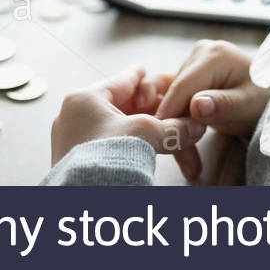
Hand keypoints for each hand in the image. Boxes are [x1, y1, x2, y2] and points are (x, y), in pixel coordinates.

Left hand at [50, 66, 205, 165]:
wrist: (82, 199)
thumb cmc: (103, 159)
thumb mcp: (146, 133)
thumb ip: (174, 127)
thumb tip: (194, 127)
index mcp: (85, 100)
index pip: (121, 80)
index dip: (139, 76)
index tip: (145, 70)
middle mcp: (75, 117)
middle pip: (123, 106)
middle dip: (150, 111)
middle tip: (168, 109)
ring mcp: (74, 140)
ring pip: (119, 128)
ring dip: (143, 132)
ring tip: (164, 135)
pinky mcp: (78, 160)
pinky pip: (110, 144)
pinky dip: (131, 145)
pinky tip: (144, 150)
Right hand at [154, 39, 269, 181]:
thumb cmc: (265, 98)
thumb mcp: (250, 104)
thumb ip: (224, 105)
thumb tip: (195, 105)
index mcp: (213, 55)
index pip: (180, 89)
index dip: (171, 119)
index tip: (170, 146)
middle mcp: (198, 54)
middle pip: (174, 98)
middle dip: (177, 132)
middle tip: (190, 166)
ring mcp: (192, 63)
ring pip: (171, 104)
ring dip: (177, 133)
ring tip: (190, 163)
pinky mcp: (188, 76)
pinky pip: (173, 102)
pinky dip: (176, 125)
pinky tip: (183, 150)